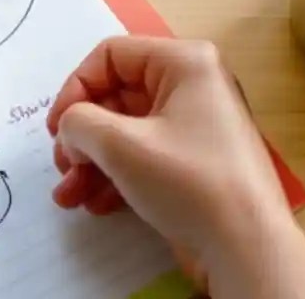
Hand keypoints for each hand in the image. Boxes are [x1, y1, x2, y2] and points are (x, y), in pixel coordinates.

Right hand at [46, 36, 304, 297]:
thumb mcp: (120, 145)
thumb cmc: (188, 182)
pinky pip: (144, 157)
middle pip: (116, 96)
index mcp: (185, 62)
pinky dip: (116, 176)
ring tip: (71, 195)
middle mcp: (194, 87)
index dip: (76, 88)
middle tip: (63, 166)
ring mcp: (196, 127)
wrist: (247, 249)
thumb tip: (71, 129)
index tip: (57, 129)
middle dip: (82, 135)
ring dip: (92, 161)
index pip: (111, 56)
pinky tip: (97, 203)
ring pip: (126, 132)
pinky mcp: (194, 164)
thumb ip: (79, 123)